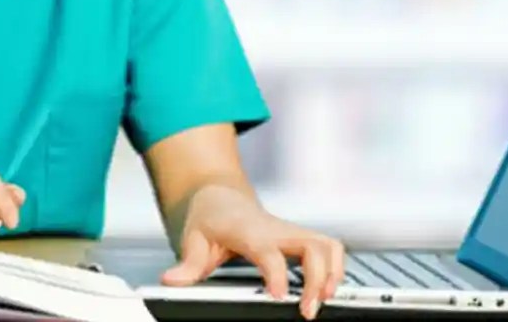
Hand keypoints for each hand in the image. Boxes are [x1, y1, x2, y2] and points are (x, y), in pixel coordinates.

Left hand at [161, 185, 343, 320]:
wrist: (221, 197)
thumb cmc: (210, 218)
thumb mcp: (193, 239)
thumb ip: (187, 264)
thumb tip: (171, 280)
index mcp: (248, 230)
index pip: (268, 251)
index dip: (276, 274)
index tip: (279, 296)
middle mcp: (276, 230)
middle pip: (312, 247)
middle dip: (317, 279)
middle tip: (307, 309)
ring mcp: (291, 233)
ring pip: (327, 245)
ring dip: (332, 273)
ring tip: (322, 300)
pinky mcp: (301, 238)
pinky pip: (330, 248)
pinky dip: (336, 268)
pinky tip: (325, 289)